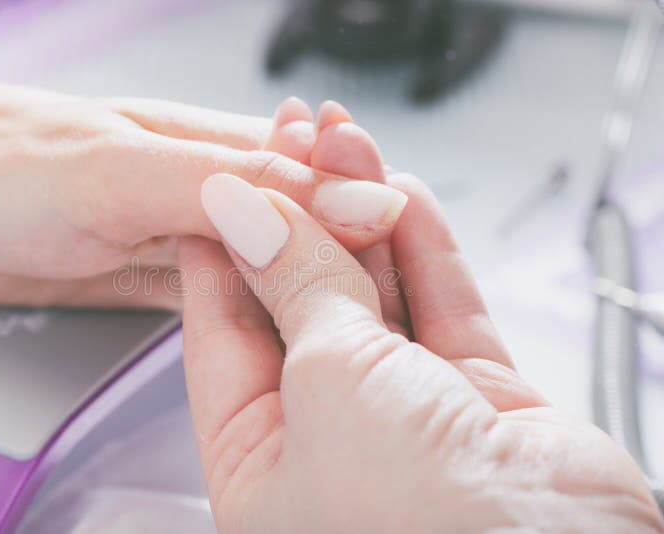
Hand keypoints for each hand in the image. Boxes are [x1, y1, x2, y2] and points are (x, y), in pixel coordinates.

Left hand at [0, 50, 402, 307]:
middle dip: (345, 272)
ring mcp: (196, 237)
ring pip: (275, 273)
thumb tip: (356, 197)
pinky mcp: (168, 276)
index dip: (371, 226)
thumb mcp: (127, 172)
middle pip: (313, 235)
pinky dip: (253, 320)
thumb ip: (239, 187)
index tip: (399, 275)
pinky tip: (275, 341)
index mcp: (229, 147)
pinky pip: (229, 303)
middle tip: (372, 320)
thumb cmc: (7, 163)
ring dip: (304, 301)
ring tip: (338, 338)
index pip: (331, 186)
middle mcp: (222, 191)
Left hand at [179, 172, 662, 531]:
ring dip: (361, 217)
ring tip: (345, 142)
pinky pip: (440, 307)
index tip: (225, 180)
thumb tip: (250, 213)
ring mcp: (403, 418)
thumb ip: (296, 288)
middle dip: (300, 217)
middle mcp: (327, 442)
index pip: (221, 333)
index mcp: (258, 465)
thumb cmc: (418, 526)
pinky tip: (401, 190)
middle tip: (294, 140)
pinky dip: (423, 247)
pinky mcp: (476, 399)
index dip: (223, 248)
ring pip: (373, 295)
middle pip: (299, 304)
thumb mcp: (326, 382)